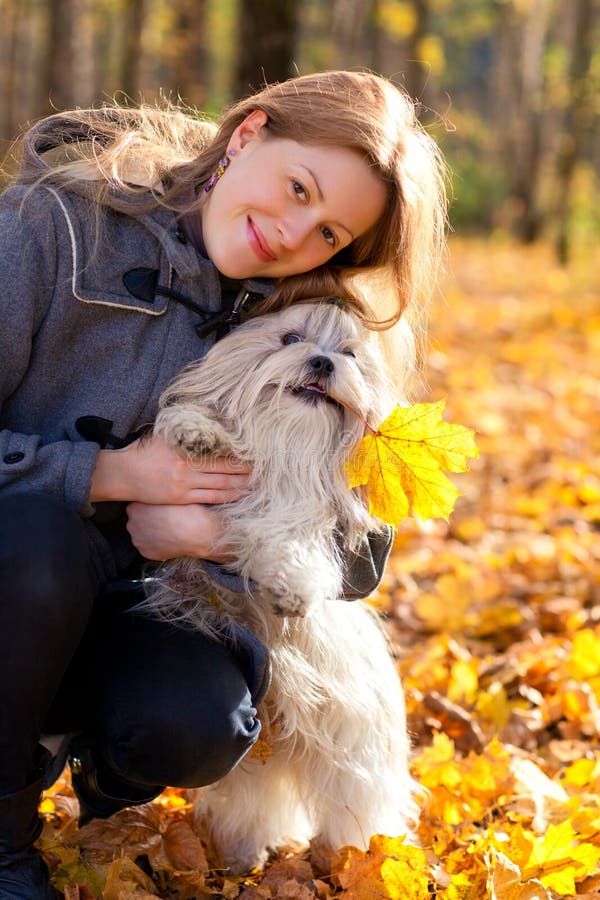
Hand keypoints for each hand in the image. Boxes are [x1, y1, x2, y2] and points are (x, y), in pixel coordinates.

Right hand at [90, 433, 249, 504]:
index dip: (237, 453)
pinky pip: (209, 498)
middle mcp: (187, 466)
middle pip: (224, 468)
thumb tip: (206, 421)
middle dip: (244, 470)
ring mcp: (184, 484)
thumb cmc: (143, 451)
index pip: (218, 450)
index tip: (253, 452)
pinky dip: (226, 497)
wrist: (123, 473)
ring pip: (220, 485)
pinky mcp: (181, 498)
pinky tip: (238, 495)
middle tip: (262, 469)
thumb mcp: (164, 435)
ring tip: (256, 483)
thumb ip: (184, 431)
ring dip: (240, 484)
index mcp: (185, 448)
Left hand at [126, 502, 229, 560]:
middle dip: (149, 520)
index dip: (151, 505)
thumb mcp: (175, 494)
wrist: (199, 533)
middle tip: (166, 519)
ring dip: (152, 533)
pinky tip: (169, 541)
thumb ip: (162, 494)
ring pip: (143, 534)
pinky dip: (157, 545)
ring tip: (169, 530)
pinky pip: (150, 548)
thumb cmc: (188, 511)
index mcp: (135, 506)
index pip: (138, 504)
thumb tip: (162, 493)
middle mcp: (132, 523)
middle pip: (138, 520)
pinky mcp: (146, 553)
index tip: (161, 507)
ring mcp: (138, 540)